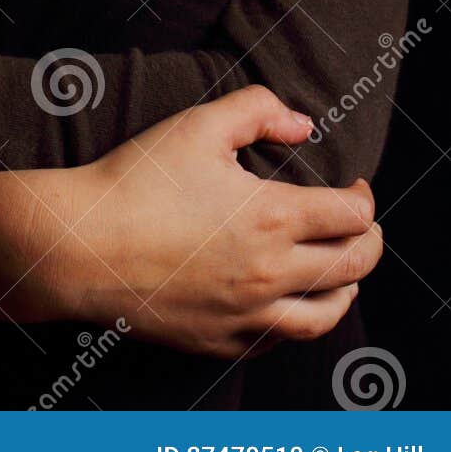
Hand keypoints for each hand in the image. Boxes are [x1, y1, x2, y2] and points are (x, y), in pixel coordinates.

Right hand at [24, 86, 381, 357]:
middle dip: (368, 242)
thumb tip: (302, 124)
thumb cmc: (137, 180)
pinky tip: (290, 302)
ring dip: (346, 289)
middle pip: (353, 267)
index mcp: (272, 218)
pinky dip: (299, 319)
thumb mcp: (197, 125)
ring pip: (327, 315)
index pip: (352, 217)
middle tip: (361, 227)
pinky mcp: (221, 341)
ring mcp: (247, 315)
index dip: (363, 199)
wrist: (82, 245)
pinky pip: (280, 341)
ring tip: (341, 272)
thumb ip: (257, 109)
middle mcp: (270, 274)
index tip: (355, 188)